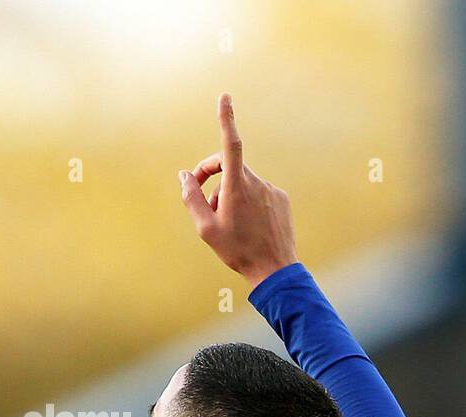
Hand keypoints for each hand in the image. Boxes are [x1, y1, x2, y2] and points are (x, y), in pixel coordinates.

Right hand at [179, 94, 296, 287]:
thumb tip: (184, 176)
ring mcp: (271, 190)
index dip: (226, 119)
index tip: (224, 97)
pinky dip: (247, 202)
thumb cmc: (237, 250)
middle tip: (199, 198)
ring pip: (242, 183)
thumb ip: (192, 198)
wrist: (274, 269)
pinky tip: (247, 226)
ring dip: (229, 195)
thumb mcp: (205, 228)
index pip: (230, 145)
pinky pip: (258, 193)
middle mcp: (256, 183)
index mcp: (237, 187)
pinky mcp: (280, 199)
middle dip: (211, 177)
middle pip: (229, 167)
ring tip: (226, 223)